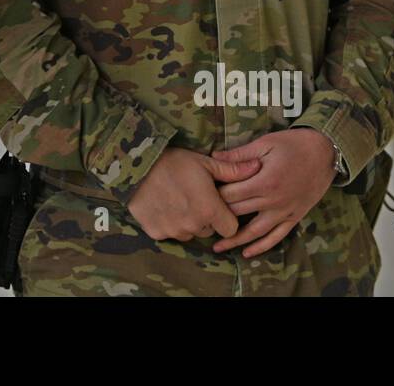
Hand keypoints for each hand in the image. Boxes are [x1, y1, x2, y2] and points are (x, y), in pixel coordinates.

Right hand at [127, 147, 259, 242]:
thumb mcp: (205, 163)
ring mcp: (173, 231)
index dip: (225, 217)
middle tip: (193, 197)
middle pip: (208, 230)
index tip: (217, 204)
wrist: (136, 165)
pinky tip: (162, 204)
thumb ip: (232, 171)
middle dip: (205, 218)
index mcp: (210, 210)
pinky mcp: (156, 233)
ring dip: (186, 221)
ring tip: (176, 199)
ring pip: (188, 232)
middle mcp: (193, 225)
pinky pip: (168, 233)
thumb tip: (257, 166)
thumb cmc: (174, 161)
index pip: (230, 229)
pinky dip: (167, 222)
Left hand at [209, 129, 335, 257]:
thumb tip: (214, 158)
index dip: (213, 195)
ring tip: (218, 247)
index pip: (231, 194)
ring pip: (255, 232)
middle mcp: (274, 200)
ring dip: (235, 240)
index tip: (201, 194)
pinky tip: (248, 252)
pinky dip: (262, 247)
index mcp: (265, 181)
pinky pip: (277, 236)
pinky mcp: (294, 217)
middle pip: (239, 213)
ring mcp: (285, 211)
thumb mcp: (265, 142)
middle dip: (219, 216)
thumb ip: (240, 154)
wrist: (326, 152)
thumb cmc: (293, 144)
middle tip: (202, 217)